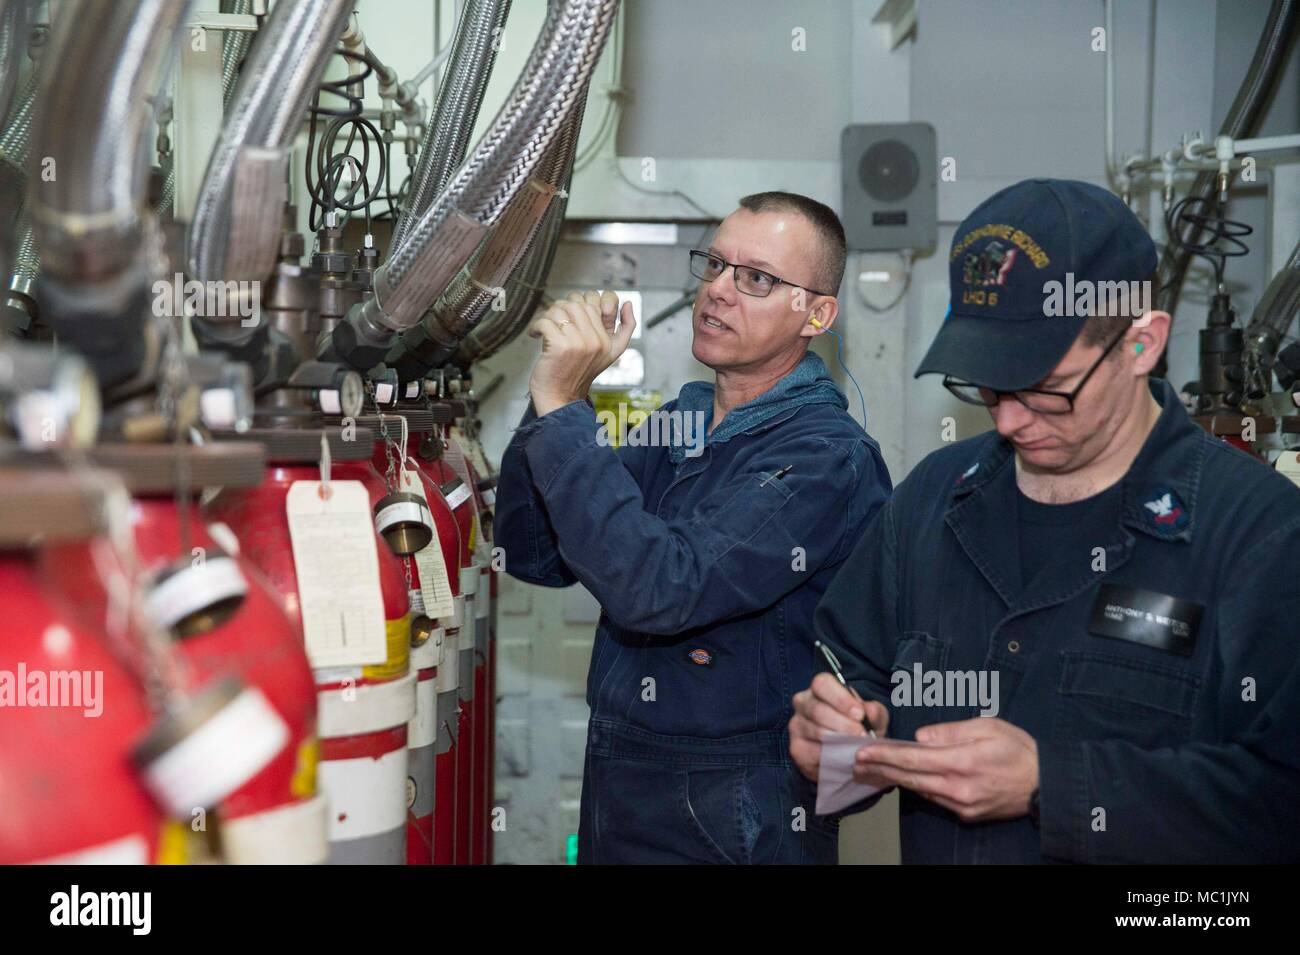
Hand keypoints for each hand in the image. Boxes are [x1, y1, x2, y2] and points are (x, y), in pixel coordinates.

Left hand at [526, 290, 635, 415]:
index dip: (586, 299)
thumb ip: (625, 329)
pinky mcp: (561, 346)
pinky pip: (546, 321)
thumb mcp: (609, 354)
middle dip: (562, 307)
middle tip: (555, 321)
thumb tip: (627, 303)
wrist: (560, 399)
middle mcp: (597, 341)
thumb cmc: (578, 374)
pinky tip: (536, 335)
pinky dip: (536, 326)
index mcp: (608, 341)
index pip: (601, 300)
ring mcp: (579, 343)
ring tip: (546, 327)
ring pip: (561, 308)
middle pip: (578, 302)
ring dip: (548, 315)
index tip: (574, 314)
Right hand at [789, 672, 889, 782]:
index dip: (841, 699)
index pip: (822, 684)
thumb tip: (869, 711)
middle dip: (843, 724)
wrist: (849, 753)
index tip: (859, 714)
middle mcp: (803, 703)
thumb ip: (874, 712)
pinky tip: (845, 758)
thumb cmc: (858, 727)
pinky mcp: (797, 748)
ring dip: (840, 741)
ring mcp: (796, 726)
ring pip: (817, 732)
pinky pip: (814, 753)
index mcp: (820, 689)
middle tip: (861, 735)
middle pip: (818, 710)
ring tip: (857, 747)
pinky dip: (833, 757)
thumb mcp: (873, 717)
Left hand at [854, 717, 1037, 822]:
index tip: (862, 752)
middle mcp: (958, 787)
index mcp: (961, 761)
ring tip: (871, 770)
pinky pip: (935, 800)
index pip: (913, 759)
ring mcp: (961, 805)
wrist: (1045, 785)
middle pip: (909, 778)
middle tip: (854, 763)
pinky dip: (917, 788)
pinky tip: (903, 780)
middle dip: (880, 770)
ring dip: (894, 780)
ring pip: (919, 791)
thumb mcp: (987, 726)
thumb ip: (950, 731)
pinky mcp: (966, 815)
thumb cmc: (1017, 749)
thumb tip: (919, 737)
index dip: (885, 755)